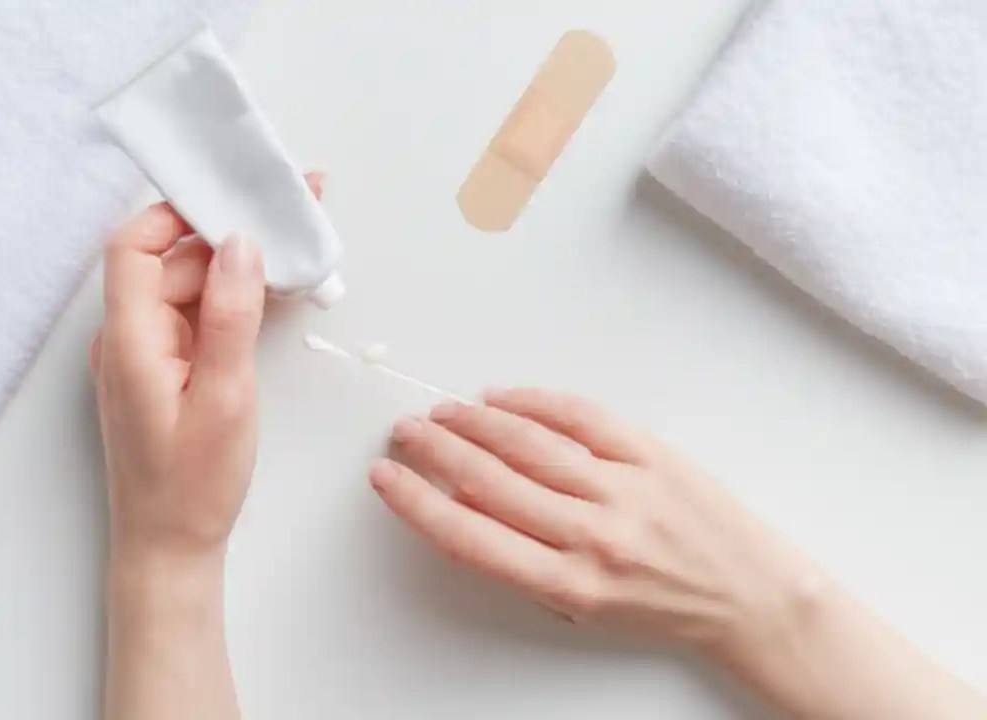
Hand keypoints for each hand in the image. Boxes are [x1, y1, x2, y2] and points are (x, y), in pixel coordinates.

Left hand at [92, 173, 322, 562]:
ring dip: (233, 270)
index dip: (180, 214)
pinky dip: (227, 302)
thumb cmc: (192, 485)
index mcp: (129, 339)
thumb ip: (230, 315)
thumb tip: (240, 244)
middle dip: (225, 238)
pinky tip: (270, 296)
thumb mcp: (225, 397)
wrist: (169, 548)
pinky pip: (191, 318)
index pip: (136, 247)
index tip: (235, 199)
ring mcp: (143, 355)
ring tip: (294, 257)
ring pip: (184, 288)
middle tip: (289, 219)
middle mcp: (126, 338)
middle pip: (168, 263)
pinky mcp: (161, 370)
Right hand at [369, 388, 816, 653]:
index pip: (469, 535)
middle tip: (405, 432)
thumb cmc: (665, 606)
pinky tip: (502, 397)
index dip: (417, 502)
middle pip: (489, 479)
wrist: (751, 598)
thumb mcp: (585, 607)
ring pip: (528, 443)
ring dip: (474, 422)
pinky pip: (581, 417)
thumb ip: (527, 560)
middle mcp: (592, 536)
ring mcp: (623, 490)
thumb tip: (468, 501)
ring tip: (442, 412)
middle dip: (435, 449)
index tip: (387, 477)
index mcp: (569, 584)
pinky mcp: (652, 455)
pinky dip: (534, 402)